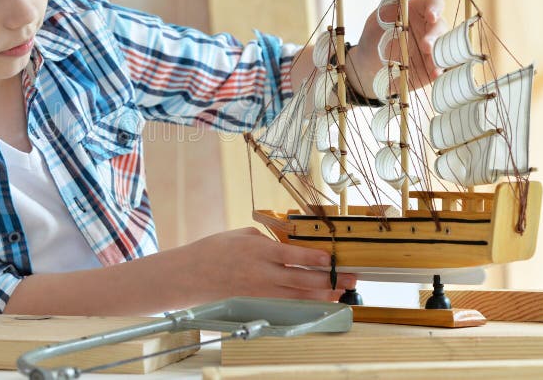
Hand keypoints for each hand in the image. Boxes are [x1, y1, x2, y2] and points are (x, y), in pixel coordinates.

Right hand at [170, 228, 356, 302]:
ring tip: (341, 291)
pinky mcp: (257, 304)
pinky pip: (287, 306)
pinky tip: (319, 302)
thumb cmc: (214, 251)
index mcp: (258, 250)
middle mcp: (262, 274)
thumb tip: (291, 245)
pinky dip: (306, 305)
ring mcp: (260, 292)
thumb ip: (269, 240)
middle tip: (351, 277)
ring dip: (324, 294)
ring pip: (299, 297)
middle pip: (304, 279)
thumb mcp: (242, 235)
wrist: (191, 275)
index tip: (334, 258)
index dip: (317, 258)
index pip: (294, 255)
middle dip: (331, 279)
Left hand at [348, 0, 446, 98]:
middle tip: (426, 45)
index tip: (431, 16)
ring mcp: (434, 48)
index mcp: (419, 11)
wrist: (367, 64)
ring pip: (446, 48)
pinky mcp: (432, 66)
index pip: (434, 4)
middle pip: (443, 27)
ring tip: (433, 65)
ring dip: (441, 55)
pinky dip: (440, 71)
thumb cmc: (374, 35)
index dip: (435, 8)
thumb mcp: (379, 16)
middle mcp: (430, 28)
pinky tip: (435, 74)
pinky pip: (441, 67)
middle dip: (436, 36)